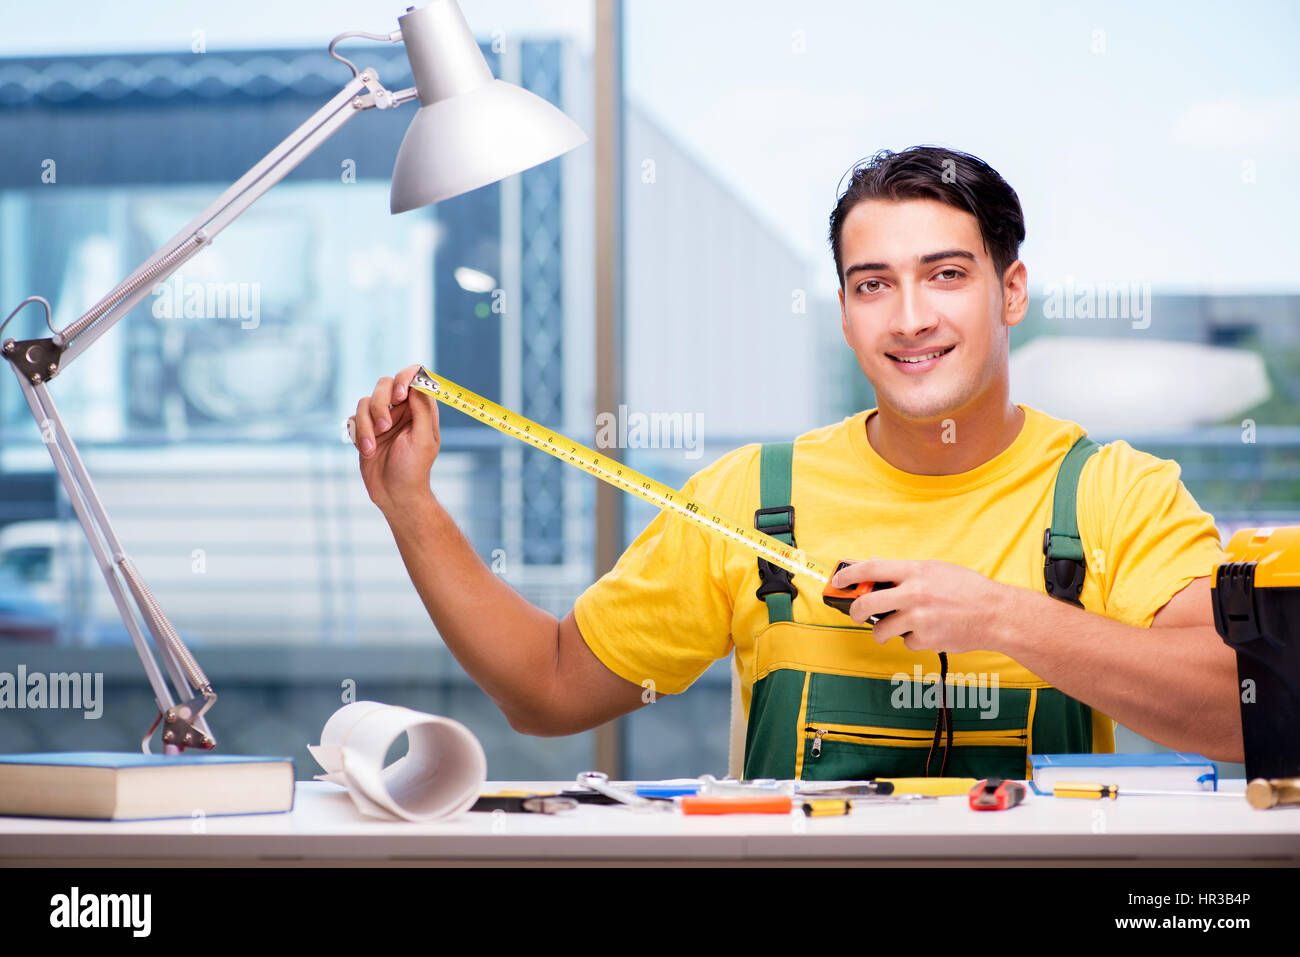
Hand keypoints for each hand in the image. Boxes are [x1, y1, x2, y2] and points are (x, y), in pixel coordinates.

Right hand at [349, 364, 437, 514]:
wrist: (394, 494)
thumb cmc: (413, 469)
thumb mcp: (422, 439)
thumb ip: (422, 409)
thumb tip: (419, 382)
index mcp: (420, 408)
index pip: (414, 376)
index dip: (405, 378)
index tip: (400, 396)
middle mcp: (401, 409)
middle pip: (385, 384)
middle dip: (380, 404)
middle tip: (385, 427)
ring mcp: (382, 418)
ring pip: (366, 401)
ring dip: (367, 425)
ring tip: (373, 448)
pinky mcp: (365, 429)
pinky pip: (354, 417)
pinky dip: (359, 434)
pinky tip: (368, 451)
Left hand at [831, 558, 1011, 654]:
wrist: (996, 614)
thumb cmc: (968, 590)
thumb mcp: (936, 570)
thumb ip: (907, 572)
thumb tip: (876, 569)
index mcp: (915, 571)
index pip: (871, 569)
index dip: (848, 575)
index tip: (837, 581)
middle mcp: (913, 593)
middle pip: (866, 604)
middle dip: (856, 612)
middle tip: (856, 615)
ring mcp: (918, 618)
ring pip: (882, 630)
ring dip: (883, 632)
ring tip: (896, 628)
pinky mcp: (925, 639)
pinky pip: (906, 642)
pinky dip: (913, 640)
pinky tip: (929, 632)